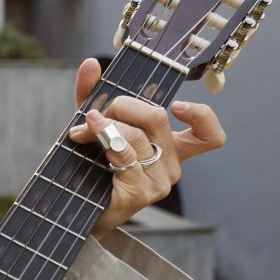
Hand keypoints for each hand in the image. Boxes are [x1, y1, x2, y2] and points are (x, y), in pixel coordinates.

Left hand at [67, 57, 225, 237]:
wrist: (70, 215)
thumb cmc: (88, 172)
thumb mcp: (95, 128)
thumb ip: (93, 96)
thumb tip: (90, 64)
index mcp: (171, 151)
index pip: (210, 136)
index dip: (202, 116)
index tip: (177, 106)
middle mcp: (170, 168)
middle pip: (158, 118)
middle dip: (122, 105)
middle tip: (96, 113)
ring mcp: (157, 183)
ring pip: (137, 134)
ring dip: (105, 124)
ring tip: (84, 127)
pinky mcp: (139, 194)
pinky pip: (124, 154)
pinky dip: (104, 138)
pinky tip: (84, 136)